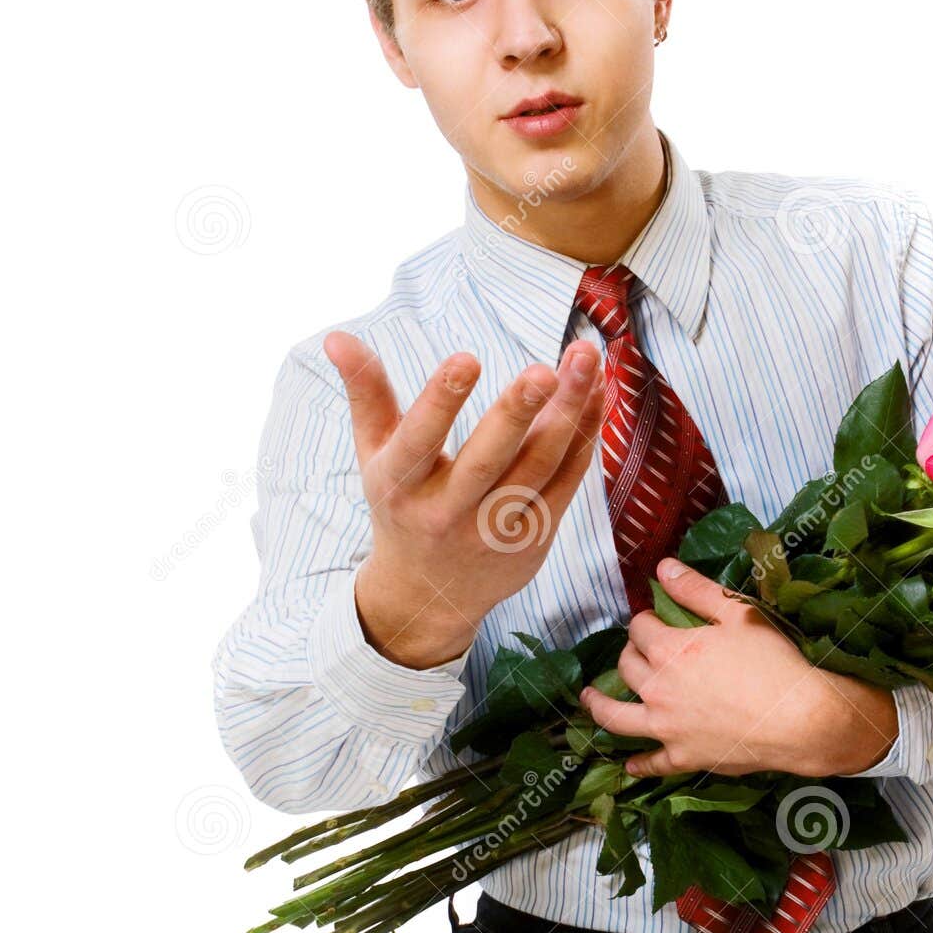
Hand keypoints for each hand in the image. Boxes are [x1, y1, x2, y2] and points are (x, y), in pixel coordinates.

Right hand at [323, 331, 606, 668]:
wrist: (429, 595)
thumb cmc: (402, 505)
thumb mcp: (375, 455)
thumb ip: (365, 394)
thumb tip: (337, 337)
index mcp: (401, 485)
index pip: (419, 440)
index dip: (441, 400)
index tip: (467, 358)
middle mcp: (447, 512)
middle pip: (489, 459)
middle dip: (518, 412)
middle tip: (547, 368)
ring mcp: (496, 531)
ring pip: (539, 467)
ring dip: (569, 412)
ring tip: (585, 360)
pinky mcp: (535, 538)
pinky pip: (567, 481)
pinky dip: (584, 436)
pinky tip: (596, 393)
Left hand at [578, 558, 900, 778]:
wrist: (801, 718)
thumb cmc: (773, 661)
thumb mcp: (737, 614)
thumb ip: (696, 589)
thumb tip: (662, 568)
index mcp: (670, 651)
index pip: (639, 629)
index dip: (646, 620)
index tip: (655, 620)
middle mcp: (658, 689)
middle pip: (627, 666)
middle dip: (630, 653)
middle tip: (639, 650)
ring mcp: (667, 728)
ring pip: (616, 718)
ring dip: (598, 706)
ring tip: (588, 699)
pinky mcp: (683, 758)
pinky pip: (651, 763)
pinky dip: (636, 763)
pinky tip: (627, 763)